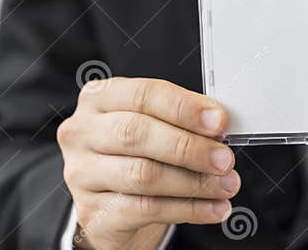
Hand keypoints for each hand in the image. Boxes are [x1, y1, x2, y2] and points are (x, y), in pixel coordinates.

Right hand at [57, 77, 238, 249]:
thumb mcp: (151, 126)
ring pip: (143, 175)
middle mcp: (82, 133)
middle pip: (137, 133)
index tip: (218, 121)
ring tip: (225, 185)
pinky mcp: (92, 212)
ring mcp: (81, 174)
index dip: (184, 107)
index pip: (142, 95)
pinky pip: (147, 209)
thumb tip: (218, 125)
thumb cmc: (134, 154)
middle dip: (189, 147)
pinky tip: (213, 208)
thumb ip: (179, 120)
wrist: (109, 205)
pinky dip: (188, 209)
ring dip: (194, 182)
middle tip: (224, 159)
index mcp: (98, 99)